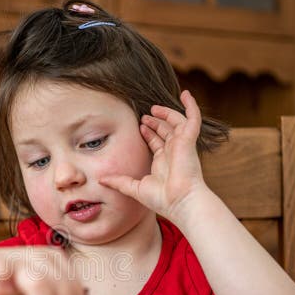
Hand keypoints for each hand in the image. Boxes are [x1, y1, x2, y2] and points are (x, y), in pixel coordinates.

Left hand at [99, 90, 207, 222]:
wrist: (180, 201)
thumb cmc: (162, 199)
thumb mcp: (134, 188)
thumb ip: (119, 182)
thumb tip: (101, 180)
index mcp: (163, 162)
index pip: (156, 142)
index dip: (149, 133)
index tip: (140, 125)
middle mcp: (173, 152)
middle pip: (165, 131)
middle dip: (155, 122)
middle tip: (144, 115)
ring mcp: (182, 145)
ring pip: (176, 122)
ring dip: (166, 113)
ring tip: (154, 107)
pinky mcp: (189, 139)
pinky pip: (193, 118)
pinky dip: (191, 106)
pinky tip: (185, 94)